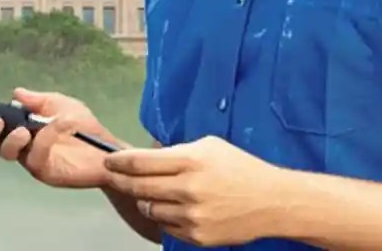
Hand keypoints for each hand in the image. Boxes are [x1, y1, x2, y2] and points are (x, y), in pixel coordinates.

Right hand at [0, 88, 118, 188]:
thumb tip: (15, 93)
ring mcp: (32, 159)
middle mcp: (22, 145)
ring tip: (24, 131)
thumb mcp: (62, 105)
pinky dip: (42, 139)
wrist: (108, 150)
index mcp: (22, 128)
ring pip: (7, 153)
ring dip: (11, 139)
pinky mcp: (45, 171)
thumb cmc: (85, 127)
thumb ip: (38, 100)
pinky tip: (55, 127)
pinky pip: (34, 156)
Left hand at [104, 135, 284, 246]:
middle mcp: (189, 188)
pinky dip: (164, 216)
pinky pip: (166, 226)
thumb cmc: (240, 168)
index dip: (119, 162)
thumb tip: (145, 157)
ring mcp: (192, 215)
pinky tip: (172, 207)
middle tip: (113, 176)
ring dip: (144, 199)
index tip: (108, 161)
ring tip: (150, 192)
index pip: (140, 162)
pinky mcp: (197, 235)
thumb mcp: (209, 146)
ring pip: (149, 208)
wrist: (272, 202)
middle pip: (138, 186)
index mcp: (191, 161)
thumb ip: (177, 151)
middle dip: (121, 180)